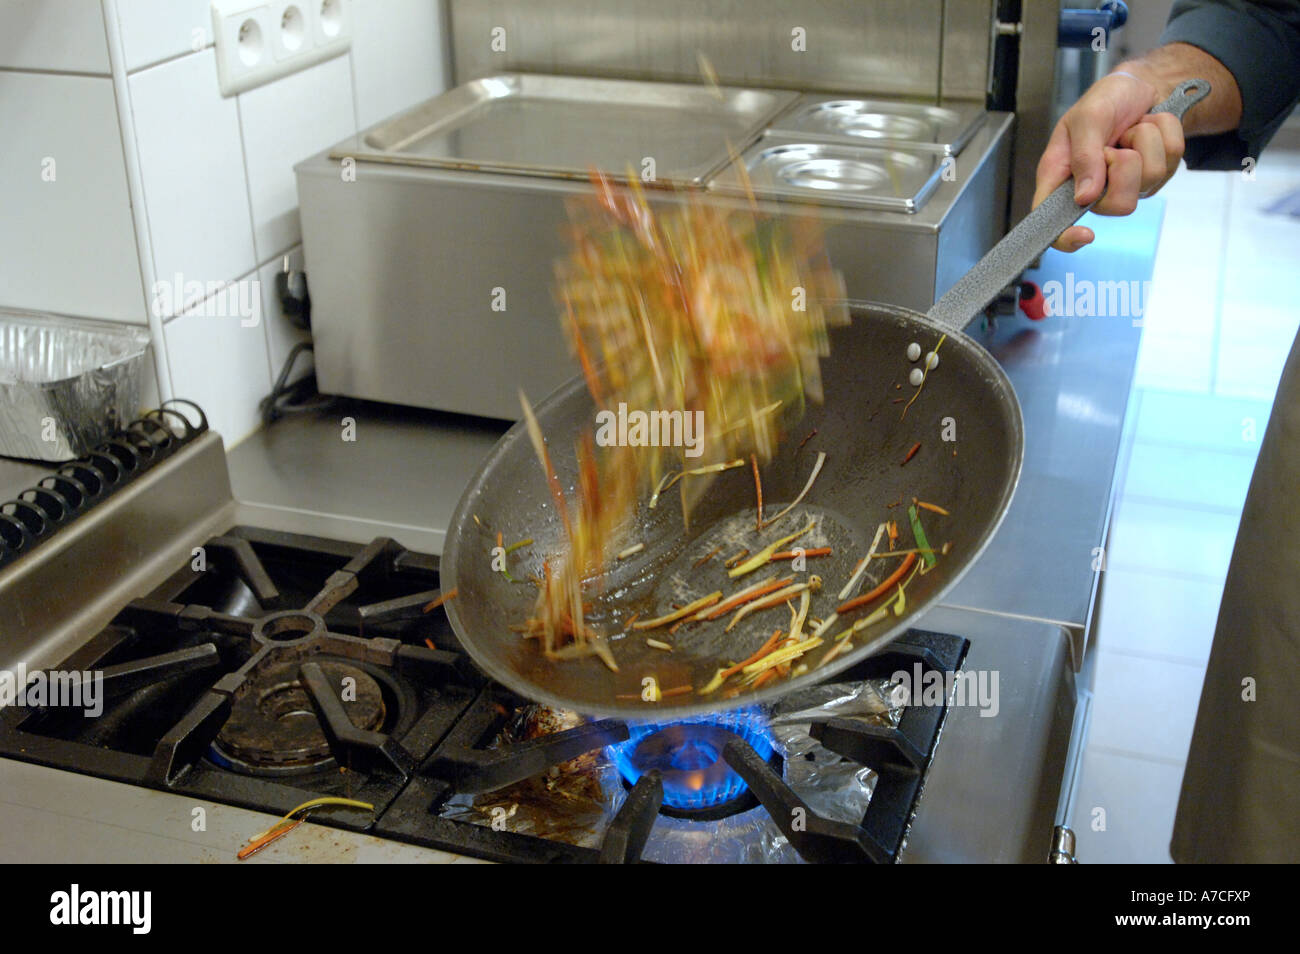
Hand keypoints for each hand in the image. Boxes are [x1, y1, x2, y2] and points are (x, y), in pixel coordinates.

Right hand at [1033, 71, 1185, 251]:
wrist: (1138, 87)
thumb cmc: (1104, 100)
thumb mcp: (1087, 116)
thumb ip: (1084, 155)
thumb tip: (1085, 196)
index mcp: (1062, 177)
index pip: (1053, 221)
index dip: (1067, 237)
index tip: (1085, 234)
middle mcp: (1092, 189)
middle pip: (1119, 204)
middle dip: (1125, 165)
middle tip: (1115, 144)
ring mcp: (1127, 186)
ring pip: (1150, 177)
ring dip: (1145, 140)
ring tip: (1131, 130)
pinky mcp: (1155, 176)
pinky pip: (1171, 158)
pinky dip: (1164, 132)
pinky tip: (1147, 127)